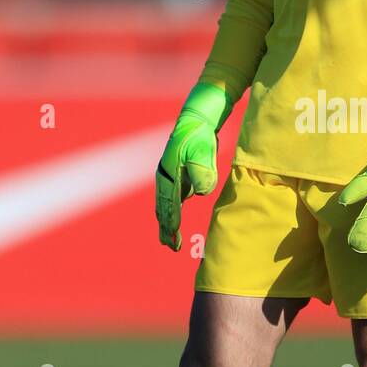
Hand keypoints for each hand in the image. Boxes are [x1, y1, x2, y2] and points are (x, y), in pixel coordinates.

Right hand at [156, 82, 231, 251]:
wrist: (197, 120)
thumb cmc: (199, 135)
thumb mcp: (202, 151)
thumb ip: (202, 172)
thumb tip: (201, 193)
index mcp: (168, 173)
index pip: (170, 202)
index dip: (171, 220)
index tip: (173, 236)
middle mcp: (166, 178)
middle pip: (164, 208)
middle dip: (166, 228)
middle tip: (170, 247)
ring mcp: (171, 178)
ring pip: (167, 206)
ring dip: (168, 224)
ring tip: (169, 241)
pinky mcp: (178, 176)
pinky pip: (173, 200)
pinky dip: (172, 213)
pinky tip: (173, 224)